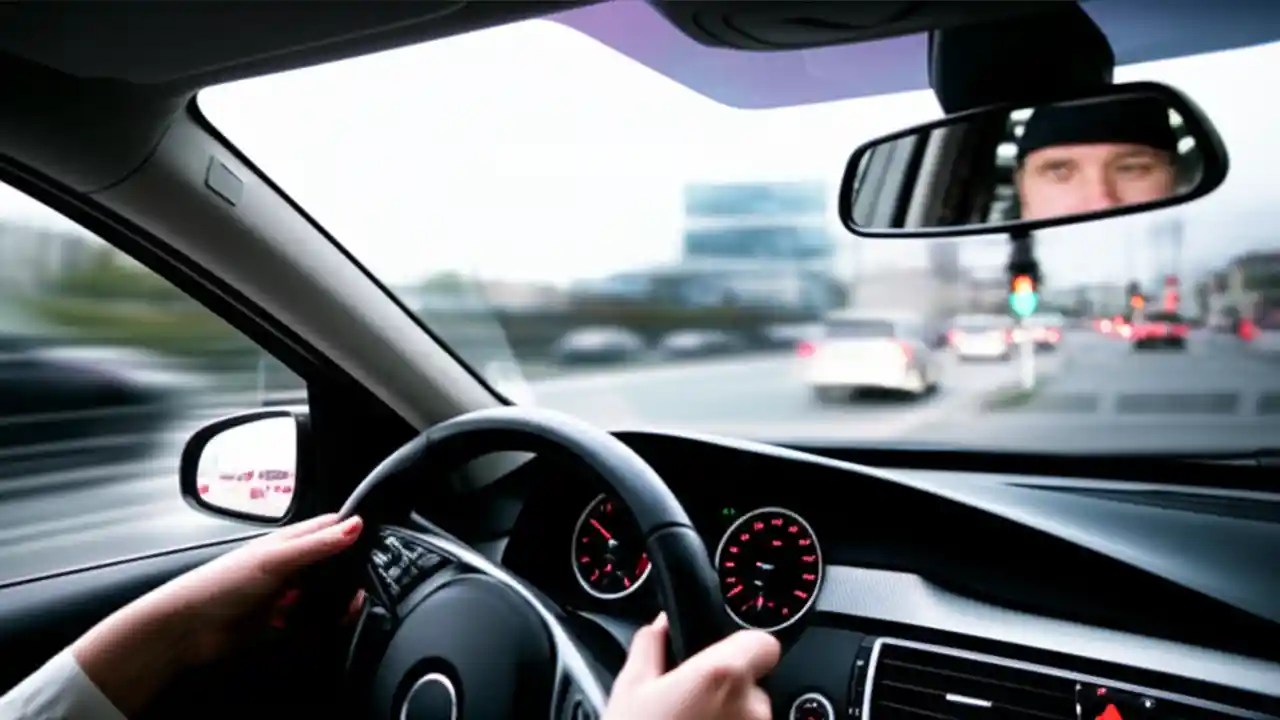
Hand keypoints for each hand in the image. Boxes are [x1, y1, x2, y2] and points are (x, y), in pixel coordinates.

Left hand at [71, 513, 363, 715]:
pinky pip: (311, 620)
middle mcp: (289, 564)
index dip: (355, 531)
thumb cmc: (220, 584)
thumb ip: (318, 545)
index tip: (379, 542)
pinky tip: (317, 624)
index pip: (331, 528)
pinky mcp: (280, 621)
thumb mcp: (275, 559)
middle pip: (333, 564)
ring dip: (333, 601)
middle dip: (348, 574)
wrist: (186, 630)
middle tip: (359, 586)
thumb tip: (357, 524)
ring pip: (324, 594)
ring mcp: (285, 593)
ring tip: (340, 608)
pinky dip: (318, 622)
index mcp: (288, 541)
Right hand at [604, 613, 780, 719]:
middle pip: (753, 687)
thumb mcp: (630, 689)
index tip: (721, 658)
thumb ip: (651, 646)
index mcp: (722, 675)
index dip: (744, 649)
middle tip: (690, 709)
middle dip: (726, 694)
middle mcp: (751, 709)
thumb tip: (659, 626)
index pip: (764, 644)